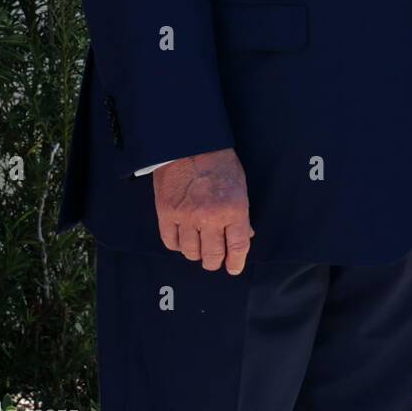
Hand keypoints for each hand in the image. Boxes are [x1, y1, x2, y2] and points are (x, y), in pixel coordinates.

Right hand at [154, 147, 254, 273]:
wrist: (189, 143)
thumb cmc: (219, 162)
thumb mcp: (239, 185)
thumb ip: (241, 214)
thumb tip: (245, 236)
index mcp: (234, 208)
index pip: (238, 246)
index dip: (236, 261)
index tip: (233, 267)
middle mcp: (210, 217)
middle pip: (212, 255)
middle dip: (215, 261)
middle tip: (214, 259)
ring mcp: (187, 217)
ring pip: (191, 252)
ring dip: (196, 253)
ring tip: (198, 247)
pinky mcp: (166, 213)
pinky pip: (171, 242)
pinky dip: (177, 245)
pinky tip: (183, 239)